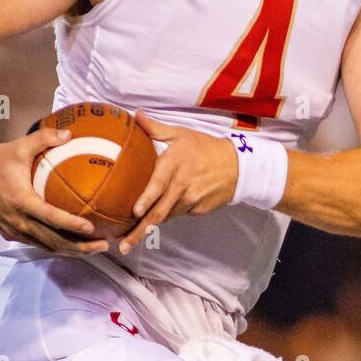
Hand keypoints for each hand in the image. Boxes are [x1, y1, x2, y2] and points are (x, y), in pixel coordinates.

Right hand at [0, 125, 109, 255]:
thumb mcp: (20, 145)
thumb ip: (45, 137)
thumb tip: (70, 134)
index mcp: (21, 200)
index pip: (50, 217)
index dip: (70, 224)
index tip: (91, 227)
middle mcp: (17, 220)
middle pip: (52, 239)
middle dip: (79, 246)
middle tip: (104, 245)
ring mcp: (13, 229)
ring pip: (45, 246)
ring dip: (70, 250)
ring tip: (95, 249)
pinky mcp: (10, 233)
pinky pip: (36, 244)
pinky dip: (56, 247)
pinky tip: (73, 245)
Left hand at [116, 112, 238, 254]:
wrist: (237, 166)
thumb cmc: (204, 148)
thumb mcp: (181, 134)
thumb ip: (155, 128)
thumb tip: (134, 115)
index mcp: (174, 165)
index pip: (158, 185)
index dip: (147, 199)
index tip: (134, 212)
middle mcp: (181, 186)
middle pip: (159, 213)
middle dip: (139, 231)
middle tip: (123, 246)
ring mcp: (191, 200)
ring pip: (166, 216)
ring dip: (150, 226)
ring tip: (131, 238)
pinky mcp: (197, 210)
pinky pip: (178, 214)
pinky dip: (168, 214)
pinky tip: (161, 215)